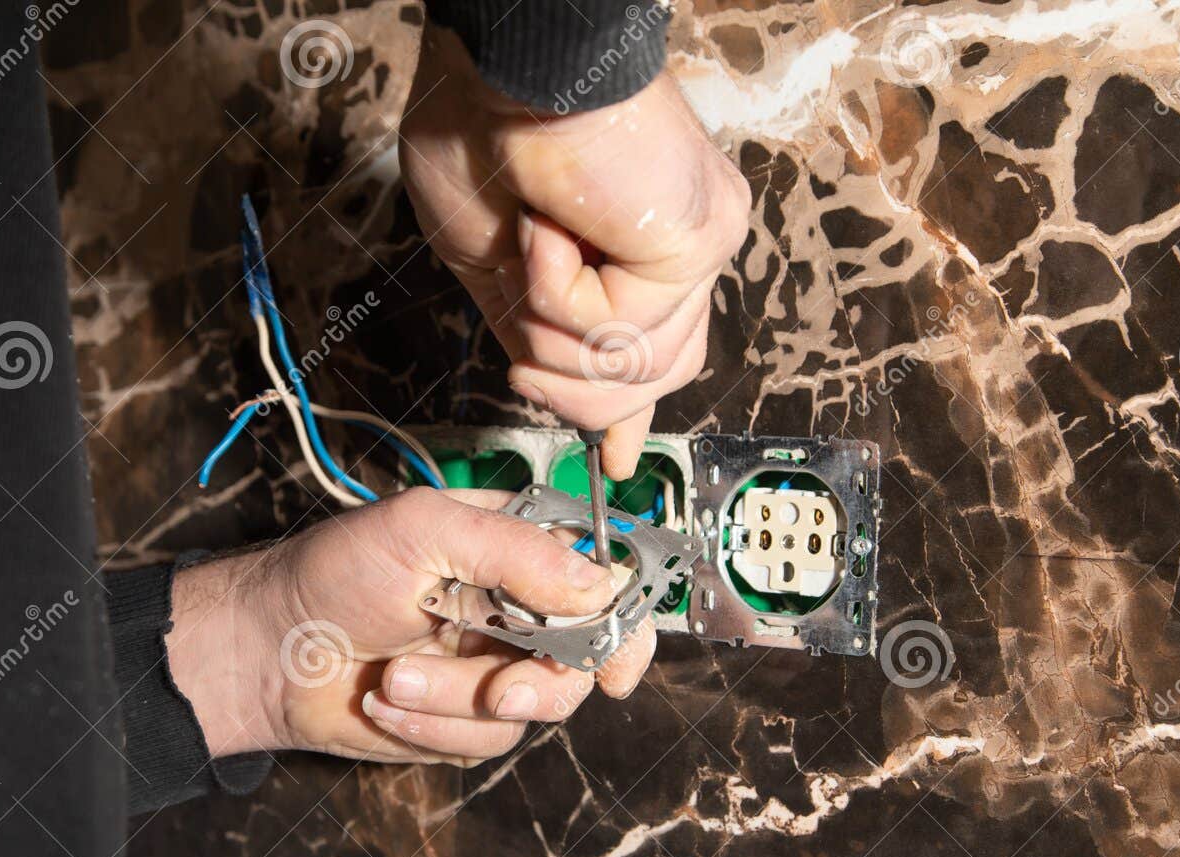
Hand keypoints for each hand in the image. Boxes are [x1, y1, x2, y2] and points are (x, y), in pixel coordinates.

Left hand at [165, 488, 655, 765]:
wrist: (265, 651)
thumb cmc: (332, 572)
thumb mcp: (421, 531)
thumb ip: (515, 551)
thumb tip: (600, 587)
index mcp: (517, 544)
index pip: (605, 574)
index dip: (624, 617)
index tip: (613, 659)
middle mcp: (518, 605)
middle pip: (587, 653)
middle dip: (539, 677)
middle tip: (500, 688)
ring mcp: (495, 664)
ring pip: (536, 704)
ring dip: (460, 698)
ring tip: (392, 677)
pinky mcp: (466, 718)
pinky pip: (489, 739)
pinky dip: (435, 724)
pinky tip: (386, 701)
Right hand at [399, 23, 750, 478]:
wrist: (499, 73)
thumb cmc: (483, 136)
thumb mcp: (490, 267)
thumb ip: (534, 339)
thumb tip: (555, 405)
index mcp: (633, 257)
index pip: (654, 357)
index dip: (628, 413)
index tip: (618, 460)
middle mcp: (677, 257)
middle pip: (650, 382)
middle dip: (569, 383)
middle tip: (520, 319)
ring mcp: (694, 252)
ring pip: (632, 374)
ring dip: (551, 328)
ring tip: (534, 248)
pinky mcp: (696, 247)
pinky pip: (619, 333)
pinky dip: (559, 289)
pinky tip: (552, 228)